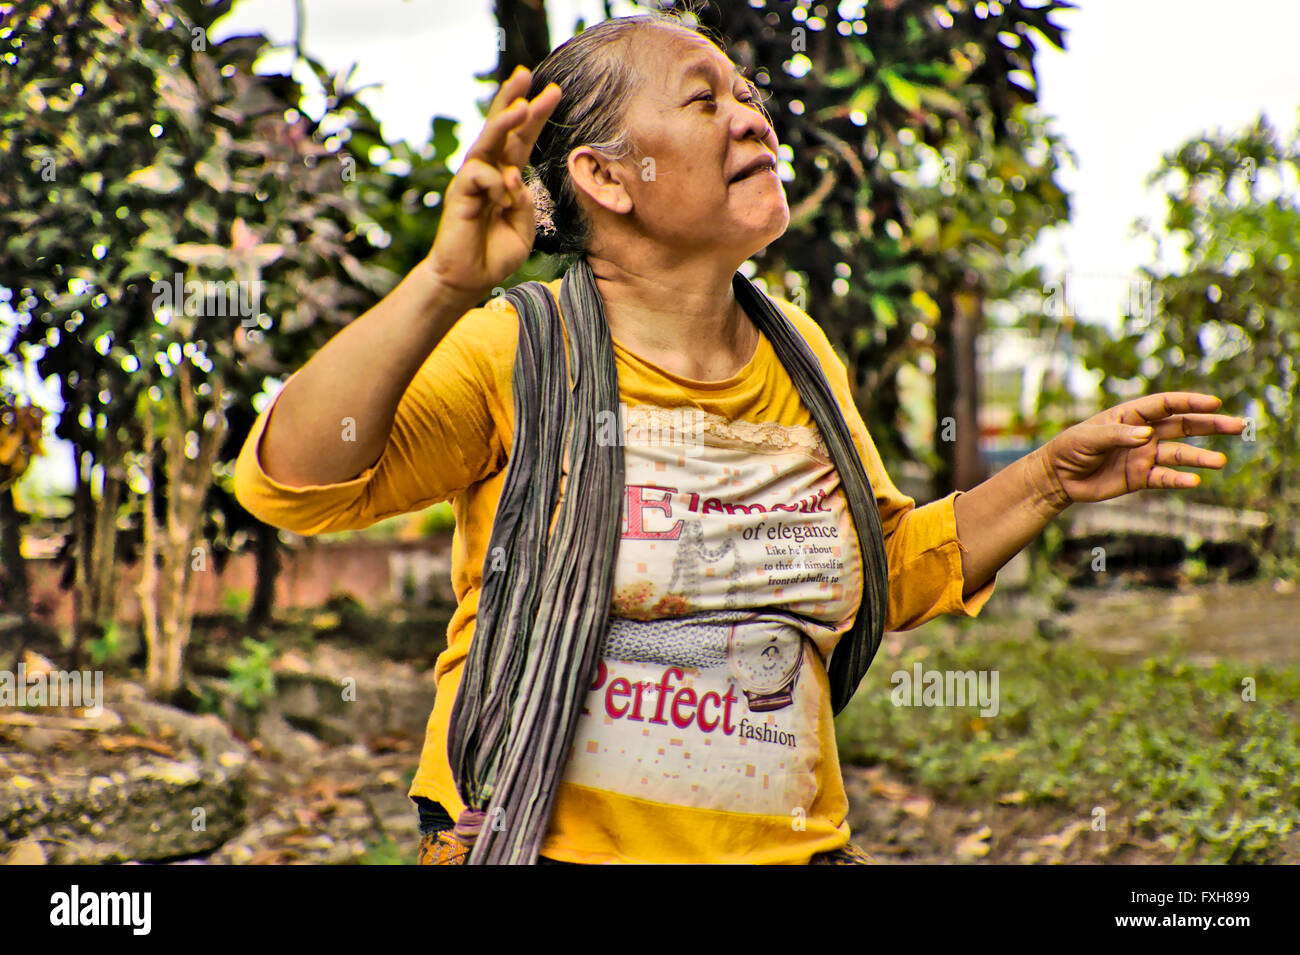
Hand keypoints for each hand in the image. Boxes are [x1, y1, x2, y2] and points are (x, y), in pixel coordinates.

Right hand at [424, 66, 561, 300]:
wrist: (468, 280)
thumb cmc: (495, 255)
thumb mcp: (524, 229)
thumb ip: (526, 203)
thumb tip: (515, 178)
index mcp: (507, 177)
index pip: (522, 140)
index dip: (536, 116)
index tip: (552, 91)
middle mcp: (489, 172)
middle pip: (501, 128)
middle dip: (514, 99)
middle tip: (527, 74)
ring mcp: (472, 181)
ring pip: (486, 140)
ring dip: (504, 121)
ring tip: (522, 105)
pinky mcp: (460, 192)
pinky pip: (480, 175)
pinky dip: (496, 183)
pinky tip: (502, 200)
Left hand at [1039, 392, 1246, 505]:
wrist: (1058, 478)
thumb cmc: (1069, 449)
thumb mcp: (1087, 438)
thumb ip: (1116, 436)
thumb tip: (1146, 435)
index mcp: (1131, 416)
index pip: (1166, 404)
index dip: (1190, 402)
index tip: (1215, 403)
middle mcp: (1144, 433)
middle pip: (1183, 426)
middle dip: (1210, 425)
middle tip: (1238, 425)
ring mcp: (1145, 455)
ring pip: (1180, 454)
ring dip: (1200, 457)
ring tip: (1221, 463)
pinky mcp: (1141, 477)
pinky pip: (1165, 478)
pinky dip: (1179, 480)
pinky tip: (1194, 482)